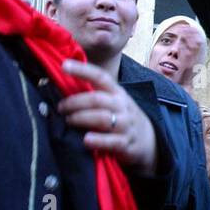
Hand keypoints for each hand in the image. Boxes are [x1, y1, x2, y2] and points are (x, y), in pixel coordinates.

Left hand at [57, 60, 157, 175]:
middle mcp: (122, 106)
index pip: (100, 77)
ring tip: (68, 121)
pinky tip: (85, 140)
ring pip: (102, 118)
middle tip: (60, 108)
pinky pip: (111, 141)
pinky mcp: (125, 143)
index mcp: (117, 92)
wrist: (148, 139)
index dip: (82, 70)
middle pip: (97, 99)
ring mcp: (125, 125)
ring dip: (81, 119)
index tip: (64, 65)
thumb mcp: (113, 101)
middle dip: (74, 102)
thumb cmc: (121, 117)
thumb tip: (62, 88)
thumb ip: (94, 95)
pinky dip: (97, 140)